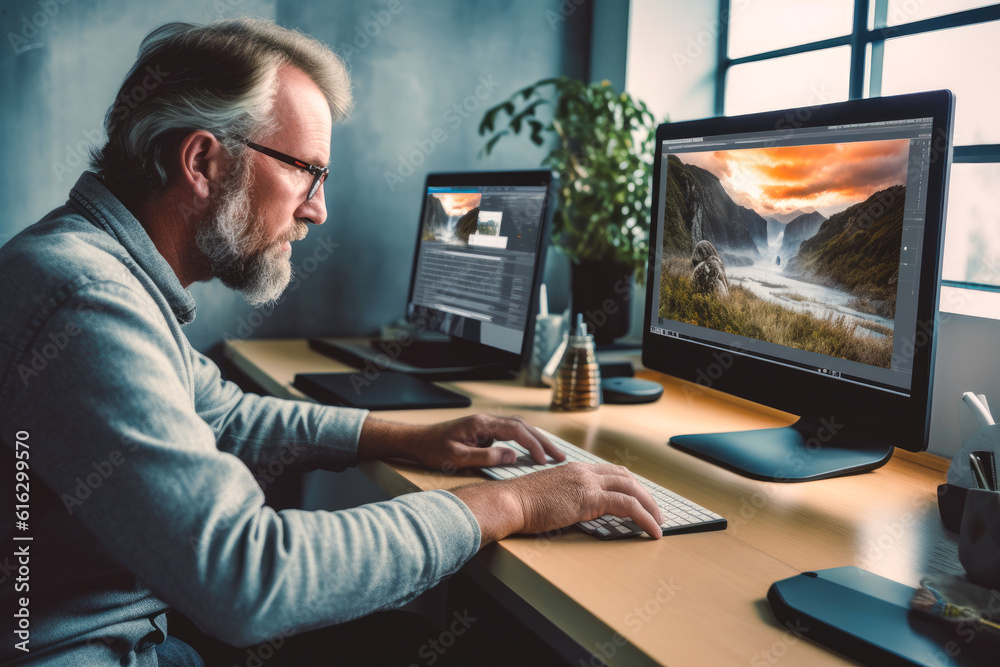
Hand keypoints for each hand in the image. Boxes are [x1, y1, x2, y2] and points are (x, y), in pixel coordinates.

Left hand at [357, 414, 565, 470]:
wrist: (415, 441)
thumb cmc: (432, 449)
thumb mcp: (457, 457)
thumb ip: (486, 457)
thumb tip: (512, 457)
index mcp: (481, 423)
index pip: (516, 431)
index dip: (533, 445)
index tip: (545, 459)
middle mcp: (486, 421)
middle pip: (522, 426)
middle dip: (543, 441)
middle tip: (561, 456)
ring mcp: (485, 425)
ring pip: (518, 428)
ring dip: (536, 440)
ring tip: (552, 455)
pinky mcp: (484, 431)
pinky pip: (510, 434)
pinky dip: (524, 441)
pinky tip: (532, 452)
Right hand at [451, 462, 663, 544]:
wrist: (509, 503)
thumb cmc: (520, 505)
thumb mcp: (547, 496)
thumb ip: (564, 498)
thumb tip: (573, 511)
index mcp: (573, 468)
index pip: (610, 471)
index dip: (629, 484)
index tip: (639, 498)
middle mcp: (583, 471)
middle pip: (626, 477)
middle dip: (645, 494)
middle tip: (655, 512)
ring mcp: (587, 482)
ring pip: (632, 489)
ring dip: (650, 507)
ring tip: (658, 524)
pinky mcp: (589, 498)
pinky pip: (628, 505)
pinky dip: (644, 517)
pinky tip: (652, 530)